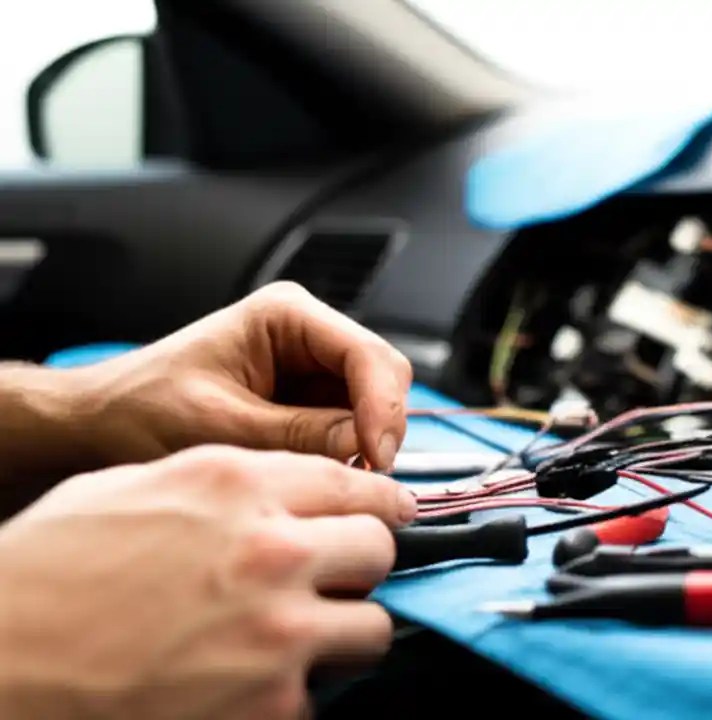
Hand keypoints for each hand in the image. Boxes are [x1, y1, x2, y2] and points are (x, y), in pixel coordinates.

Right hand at [0, 445, 416, 719]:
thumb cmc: (40, 580)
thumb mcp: (127, 491)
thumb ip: (219, 487)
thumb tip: (277, 495)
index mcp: (235, 486)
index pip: (355, 485)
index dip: (376, 504)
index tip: (387, 516)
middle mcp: (271, 552)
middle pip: (378, 550)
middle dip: (358, 566)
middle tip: (331, 581)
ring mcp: (279, 634)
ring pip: (372, 627)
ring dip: (342, 634)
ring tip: (291, 642)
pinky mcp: (272, 707)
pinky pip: (318, 695)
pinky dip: (289, 696)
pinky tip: (238, 687)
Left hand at [79, 281, 413, 471]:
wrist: (100, 426)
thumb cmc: (140, 412)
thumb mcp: (219, 428)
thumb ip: (297, 436)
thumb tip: (365, 451)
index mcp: (285, 315)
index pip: (366, 354)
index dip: (383, 407)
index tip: (377, 458)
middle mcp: (306, 334)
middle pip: (382, 376)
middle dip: (380, 426)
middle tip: (367, 477)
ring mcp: (310, 368)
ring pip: (374, 405)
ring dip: (365, 443)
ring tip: (338, 481)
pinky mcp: (309, 401)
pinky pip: (351, 426)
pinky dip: (348, 454)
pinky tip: (325, 475)